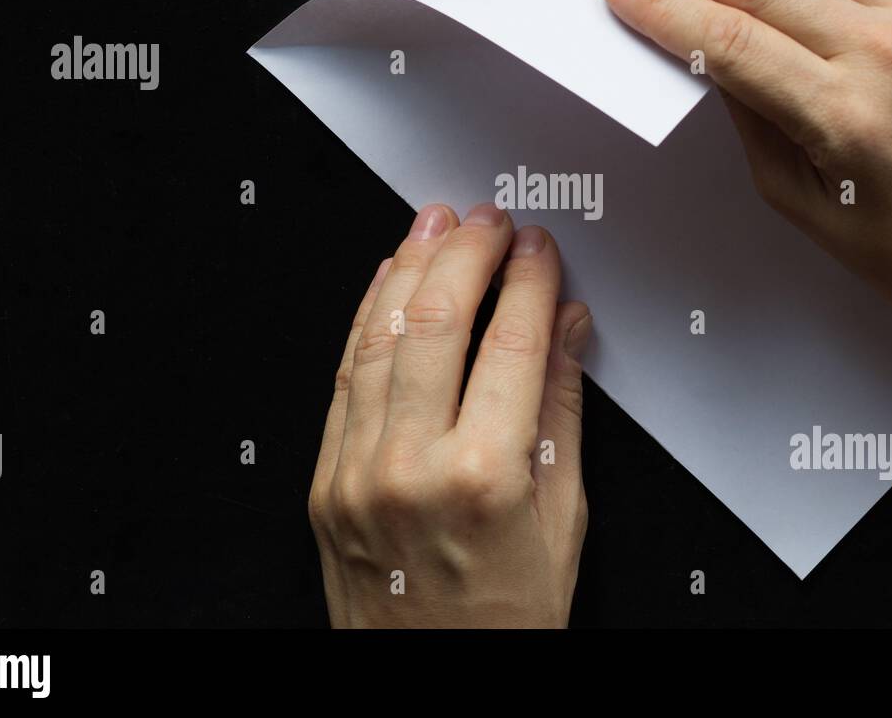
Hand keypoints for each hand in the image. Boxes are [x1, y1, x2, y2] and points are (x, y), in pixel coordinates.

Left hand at [308, 203, 590, 627]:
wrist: (429, 681)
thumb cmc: (505, 619)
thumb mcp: (563, 520)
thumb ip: (561, 413)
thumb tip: (567, 330)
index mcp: (486, 478)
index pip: (512, 344)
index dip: (530, 282)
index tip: (540, 250)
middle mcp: (412, 467)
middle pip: (438, 321)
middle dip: (467, 253)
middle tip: (490, 221)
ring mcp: (357, 472)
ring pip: (380, 337)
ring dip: (409, 268)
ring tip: (435, 225)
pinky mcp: (325, 481)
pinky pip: (344, 378)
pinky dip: (366, 320)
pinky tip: (387, 284)